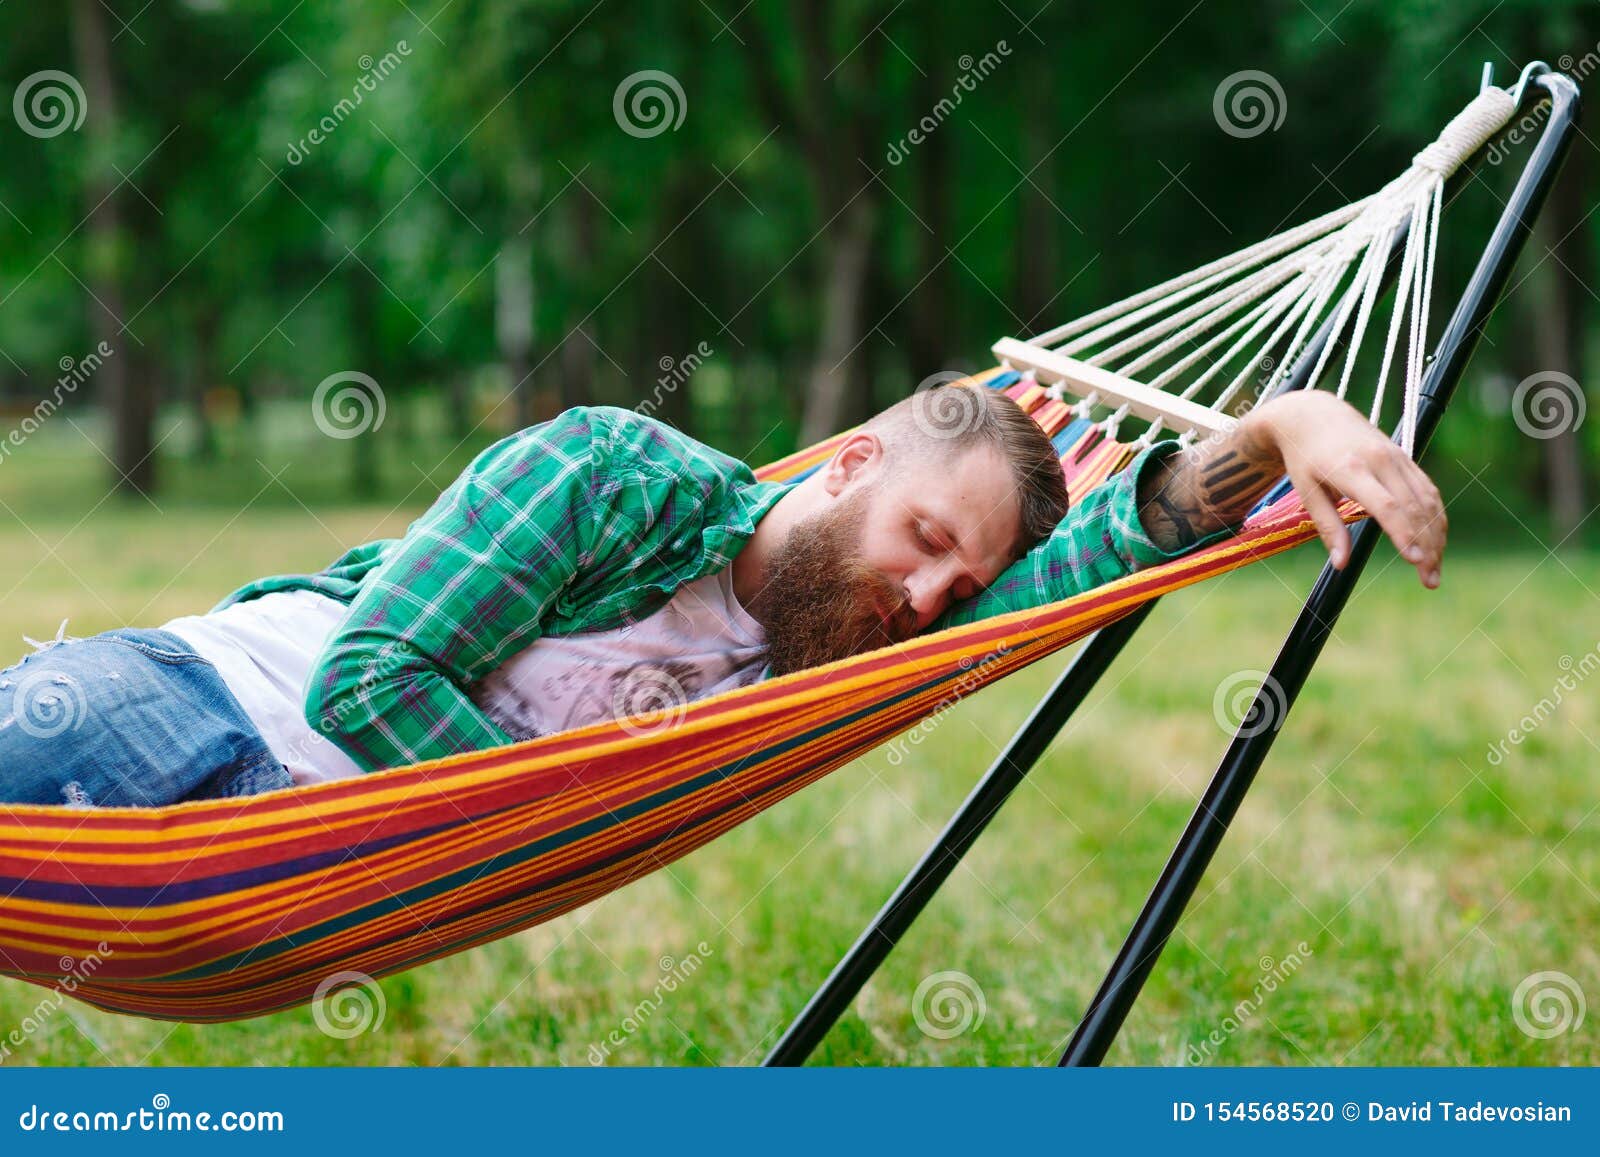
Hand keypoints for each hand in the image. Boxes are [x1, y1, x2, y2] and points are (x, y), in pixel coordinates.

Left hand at [1247, 392, 1446, 587]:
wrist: (1313, 415)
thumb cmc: (1305, 457)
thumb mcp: (1306, 492)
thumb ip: (1327, 527)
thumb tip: (1341, 564)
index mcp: (1352, 468)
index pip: (1387, 506)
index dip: (1404, 534)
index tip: (1415, 560)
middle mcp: (1381, 460)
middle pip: (1414, 507)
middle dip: (1426, 546)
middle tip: (1430, 580)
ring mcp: (1396, 457)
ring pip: (1428, 500)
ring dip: (1436, 536)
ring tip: (1434, 569)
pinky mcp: (1404, 457)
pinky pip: (1427, 489)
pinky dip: (1435, 517)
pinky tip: (1435, 541)